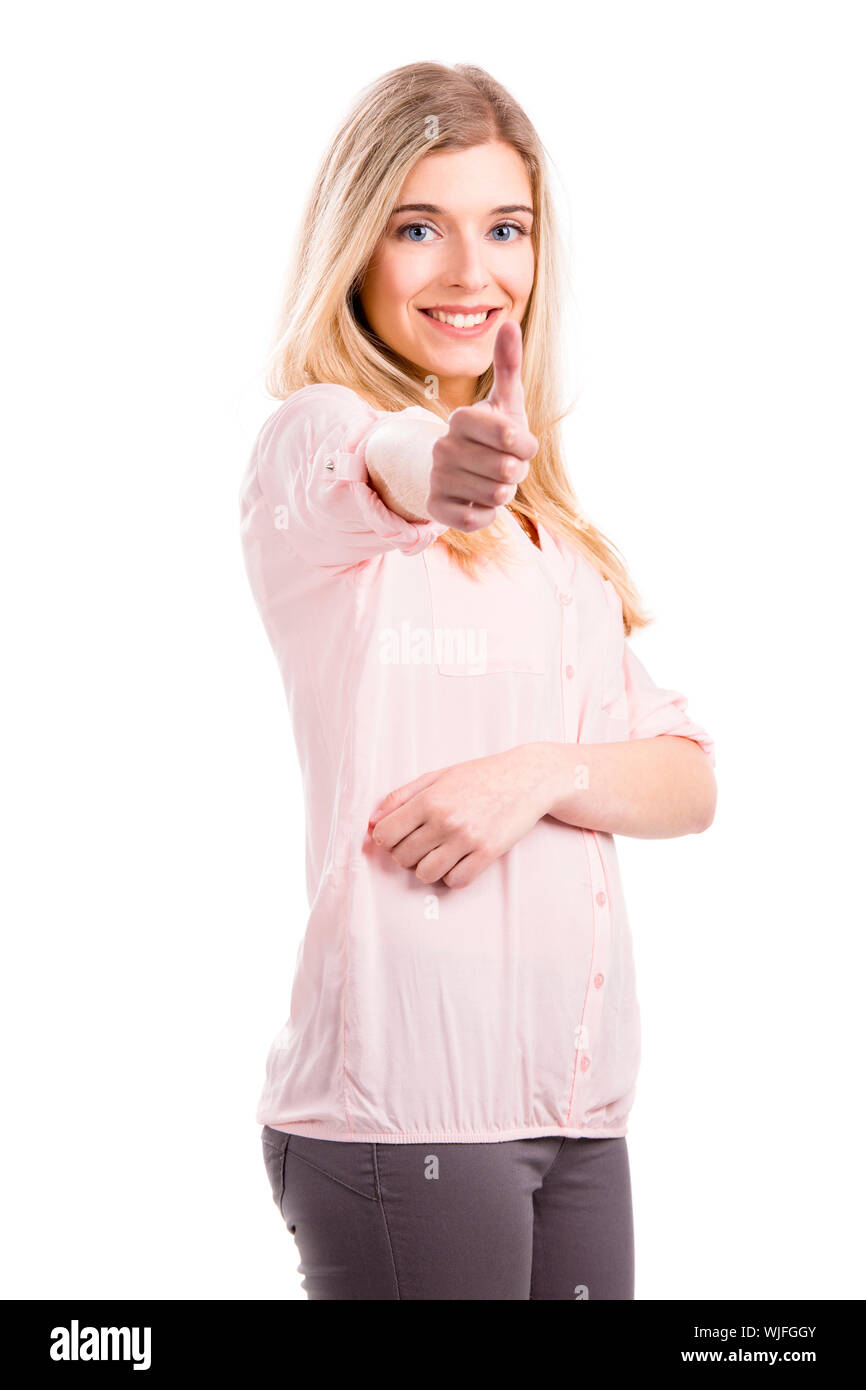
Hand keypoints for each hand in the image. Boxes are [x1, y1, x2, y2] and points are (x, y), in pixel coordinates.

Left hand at [367, 745, 552, 888]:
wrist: (525, 778)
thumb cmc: (479, 776)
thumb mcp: (436, 777)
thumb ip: (400, 797)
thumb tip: (372, 823)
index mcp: (428, 800)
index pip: (385, 835)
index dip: (387, 839)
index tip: (399, 835)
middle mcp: (445, 820)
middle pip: (402, 858)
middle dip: (407, 854)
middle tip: (423, 842)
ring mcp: (467, 839)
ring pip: (425, 874)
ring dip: (428, 868)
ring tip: (440, 852)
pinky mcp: (488, 853)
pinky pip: (456, 882)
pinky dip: (453, 876)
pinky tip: (459, 860)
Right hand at [425, 318, 538, 531]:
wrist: (458, 471)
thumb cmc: (492, 434)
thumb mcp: (504, 401)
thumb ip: (508, 365)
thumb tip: (510, 322)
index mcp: (462, 418)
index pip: (512, 437)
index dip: (526, 446)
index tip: (520, 444)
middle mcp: (443, 447)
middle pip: (508, 470)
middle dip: (516, 473)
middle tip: (504, 466)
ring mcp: (437, 478)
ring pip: (495, 496)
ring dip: (503, 494)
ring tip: (491, 481)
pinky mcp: (435, 507)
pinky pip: (477, 520)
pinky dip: (487, 514)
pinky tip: (479, 502)